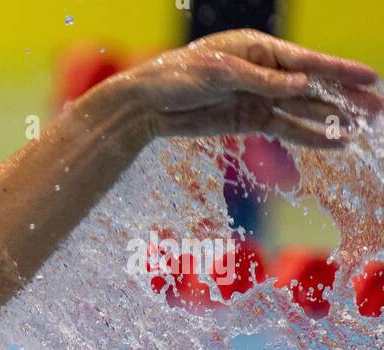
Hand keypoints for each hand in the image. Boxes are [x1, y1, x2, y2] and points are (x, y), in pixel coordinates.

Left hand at [117, 29, 381, 147]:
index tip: (370, 78)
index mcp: (258, 48)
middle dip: (345, 96)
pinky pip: (284, 128)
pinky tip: (332, 144)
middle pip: (313, 85)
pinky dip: (308, 136)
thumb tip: (302, 84)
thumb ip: (262, 80)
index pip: (307, 61)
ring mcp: (257, 97)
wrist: (146, 104)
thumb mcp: (220, 74)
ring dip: (332, 117)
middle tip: (378, 108)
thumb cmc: (178, 77)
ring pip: (303, 108)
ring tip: (363, 126)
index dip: (340, 71)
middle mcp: (263, 71)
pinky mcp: (247, 120)